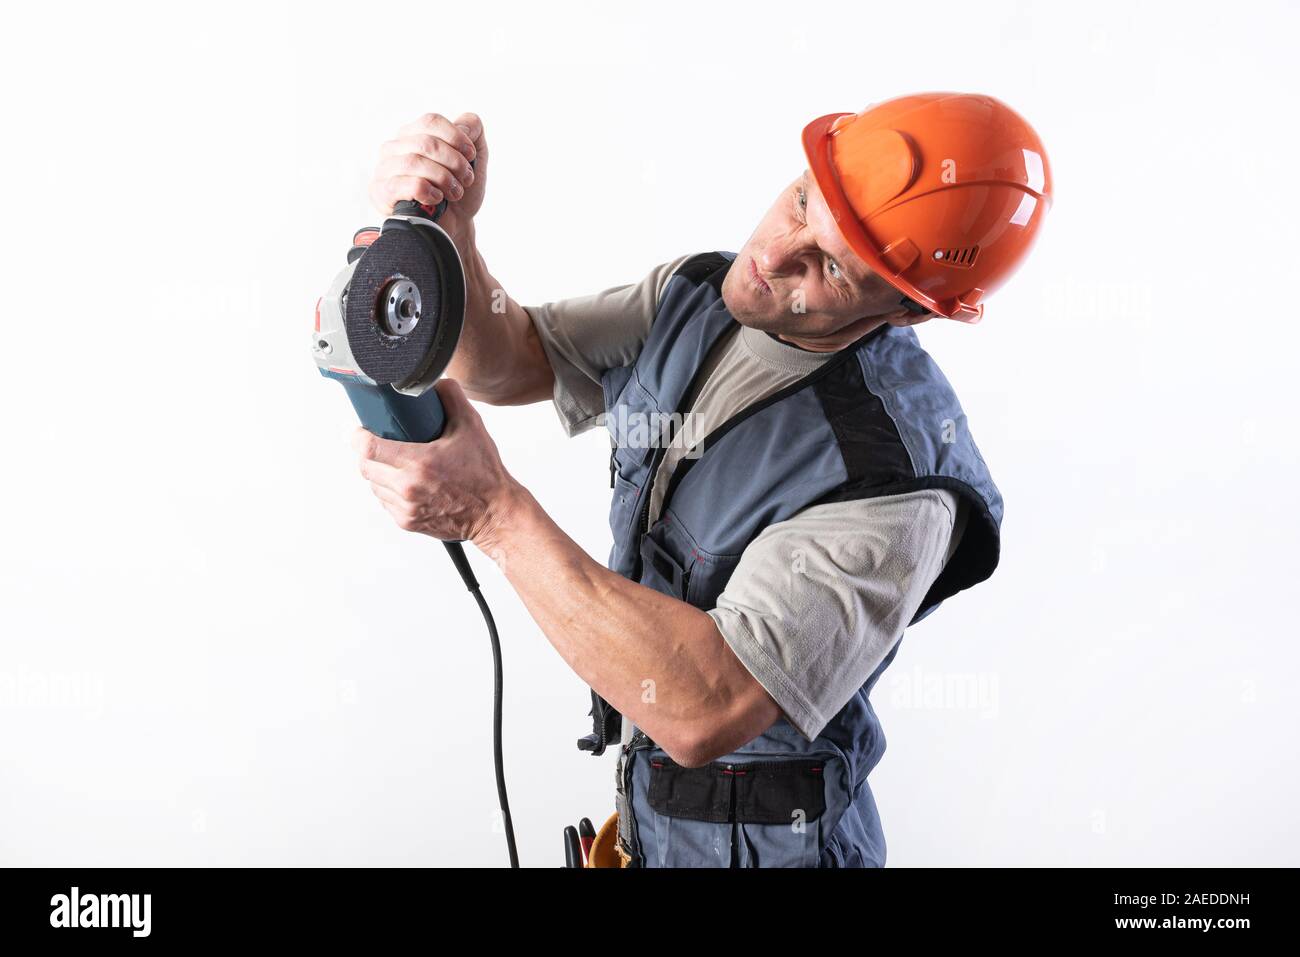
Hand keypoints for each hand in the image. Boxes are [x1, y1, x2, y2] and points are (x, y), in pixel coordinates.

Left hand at [353, 379, 518, 545]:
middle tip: (379, 443)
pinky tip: (406, 482)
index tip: (360, 430)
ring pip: (373, 486)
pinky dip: (390, 491)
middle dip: (367, 453)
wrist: (494, 513)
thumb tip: (437, 382)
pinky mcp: (407, 522)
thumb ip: (452, 398)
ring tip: (395, 463)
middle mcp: (408, 488)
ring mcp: (406, 508)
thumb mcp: (472, 427)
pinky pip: (385, 502)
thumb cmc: (484, 473)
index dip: (358, 436)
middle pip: (365, 467)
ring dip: (379, 472)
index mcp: (419, 463)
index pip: (369, 448)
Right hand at [369, 111, 487, 242]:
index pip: (431, 121)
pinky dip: (429, 191)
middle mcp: (395, 147)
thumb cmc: (459, 190)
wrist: (454, 226)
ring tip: (455, 192)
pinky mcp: (381, 192)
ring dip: (443, 178)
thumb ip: (472, 130)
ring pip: (414, 162)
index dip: (456, 137)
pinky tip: (437, 199)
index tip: (471, 156)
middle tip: (466, 178)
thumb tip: (464, 122)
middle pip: (426, 143)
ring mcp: (384, 169)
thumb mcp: (475, 158)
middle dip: (454, 162)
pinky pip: (406, 184)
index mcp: (413, 134)